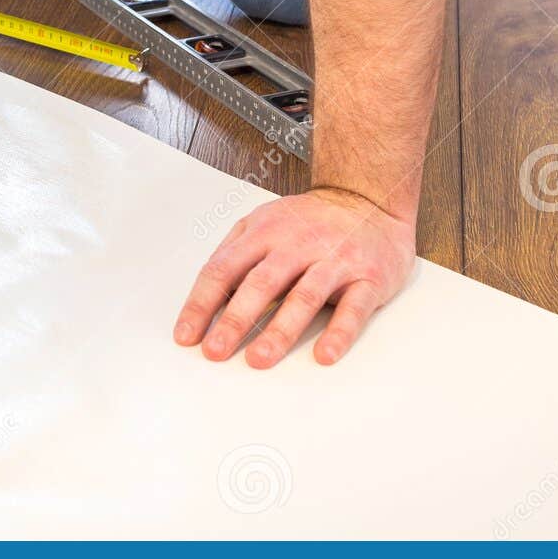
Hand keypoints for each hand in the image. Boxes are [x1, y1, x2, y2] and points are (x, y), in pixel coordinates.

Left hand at [173, 187, 415, 368]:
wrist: (370, 199)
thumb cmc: (310, 221)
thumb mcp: (265, 221)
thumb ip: (235, 252)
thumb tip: (205, 297)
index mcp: (266, 231)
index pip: (225, 268)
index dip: (201, 303)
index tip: (186, 335)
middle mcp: (300, 243)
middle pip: (262, 283)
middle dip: (235, 320)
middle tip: (215, 351)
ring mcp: (336, 259)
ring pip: (305, 296)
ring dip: (280, 330)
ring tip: (259, 359)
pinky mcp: (369, 277)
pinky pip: (354, 308)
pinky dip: (339, 332)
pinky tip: (324, 354)